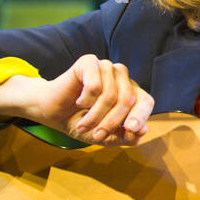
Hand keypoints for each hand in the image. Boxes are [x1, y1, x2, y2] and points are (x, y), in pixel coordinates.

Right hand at [29, 55, 155, 145]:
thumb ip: (125, 137)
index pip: (146, 101)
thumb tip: (142, 131)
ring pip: (110, 94)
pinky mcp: (90, 62)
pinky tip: (79, 102)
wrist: (53, 113)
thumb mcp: (105, 136)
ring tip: (83, 125)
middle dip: (111, 122)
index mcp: (131, 93)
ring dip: (95, 115)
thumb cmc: (81, 122)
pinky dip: (86, 100)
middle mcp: (122, 77)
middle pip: (127, 100)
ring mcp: (106, 67)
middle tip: (96, 136)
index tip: (131, 129)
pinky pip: (95, 85)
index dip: (141, 115)